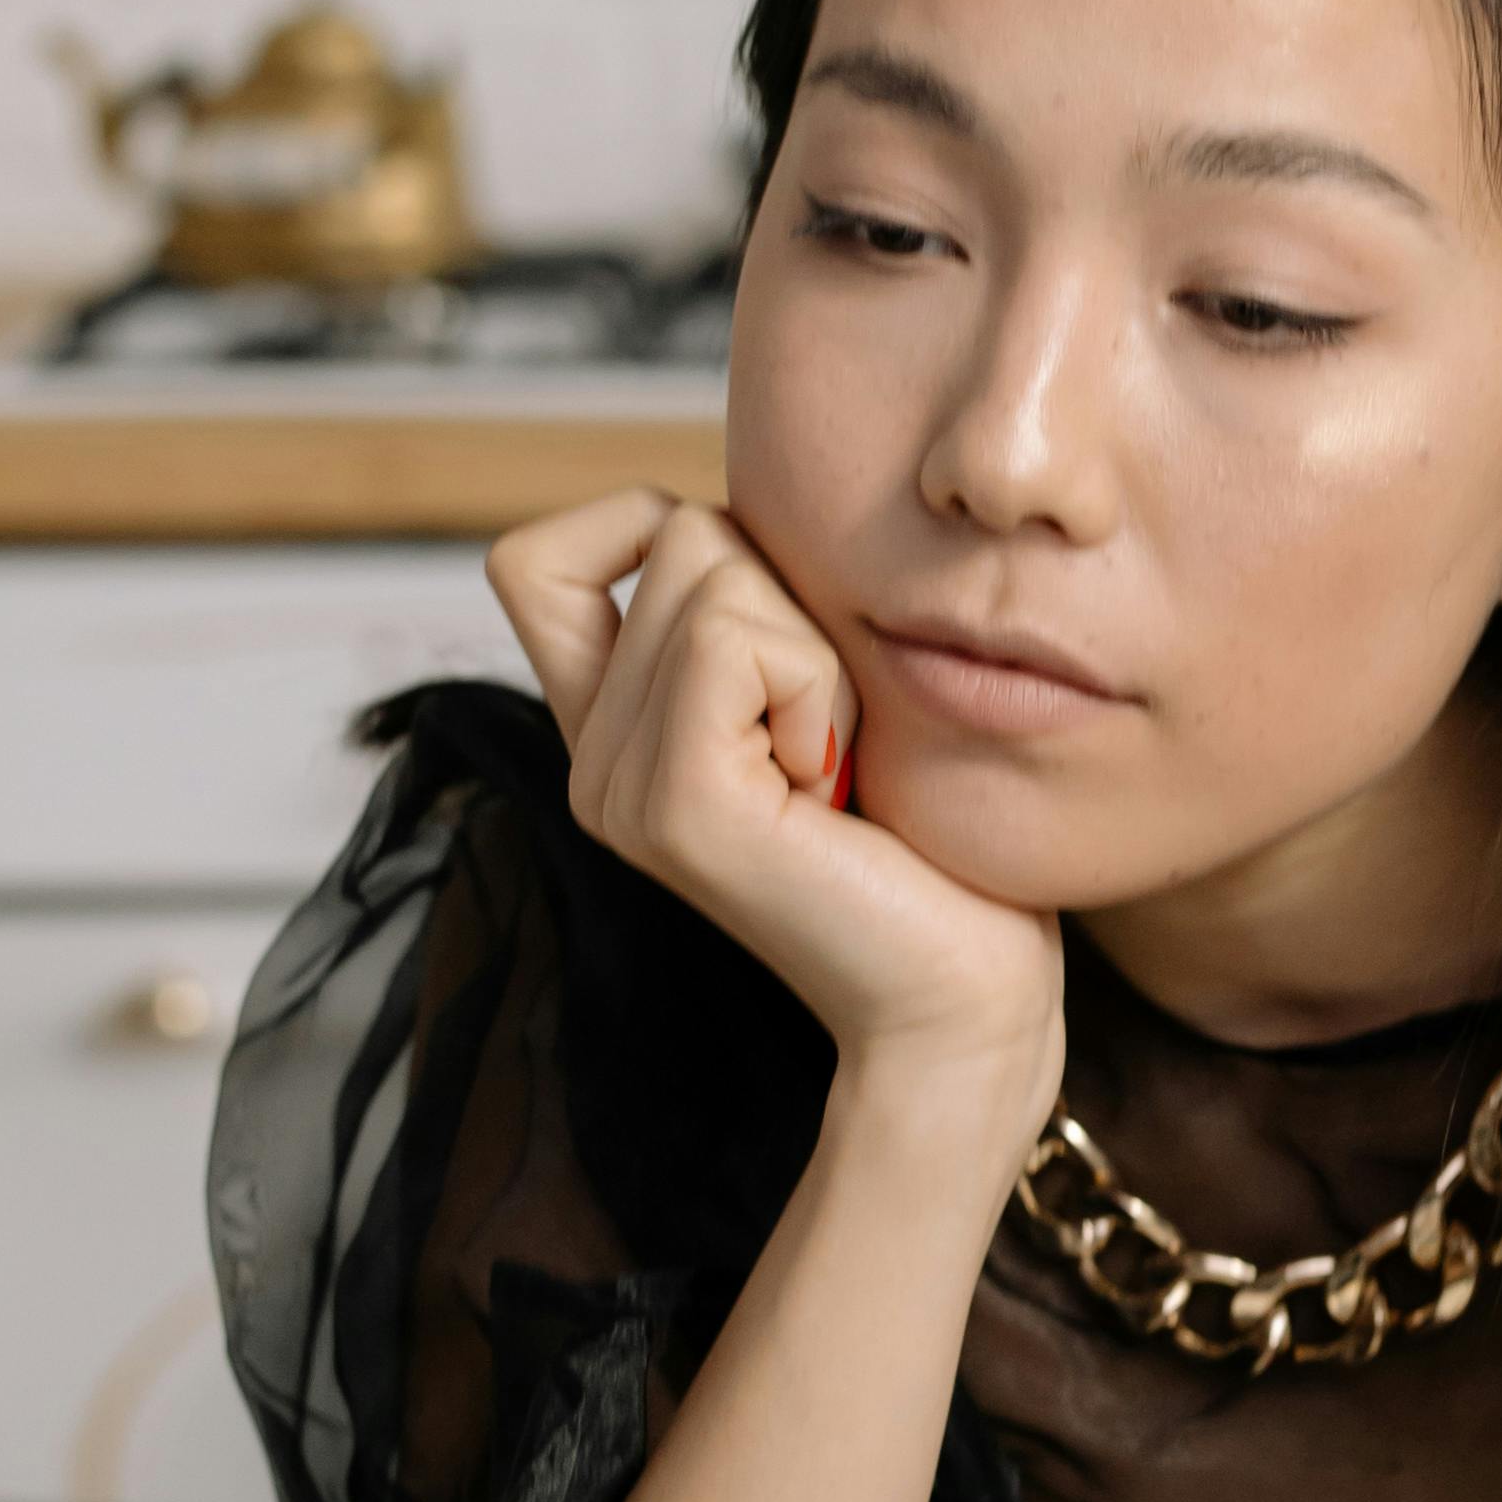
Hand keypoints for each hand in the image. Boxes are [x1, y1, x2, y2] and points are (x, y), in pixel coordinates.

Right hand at [486, 492, 1063, 1145]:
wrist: (963, 1001)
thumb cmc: (928, 847)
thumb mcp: (823, 691)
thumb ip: (754, 615)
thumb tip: (744, 500)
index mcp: (615, 735)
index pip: (537, 560)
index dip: (644, 531)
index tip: (762, 626)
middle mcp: (593, 761)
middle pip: (671, 531)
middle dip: (792, 600)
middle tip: (832, 740)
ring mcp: (617, 786)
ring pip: (706, 563)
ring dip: (814, 645)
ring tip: (834, 769)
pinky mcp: (673, 803)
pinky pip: (733, 634)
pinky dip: (814, 680)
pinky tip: (833, 783)